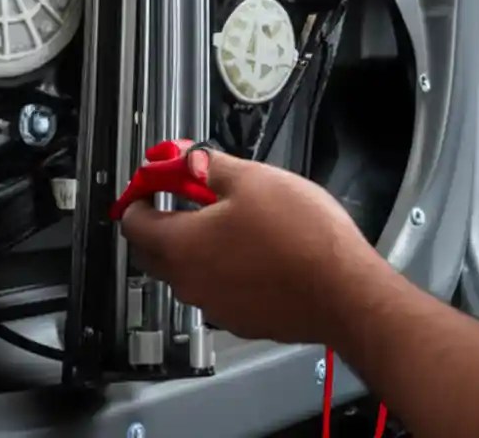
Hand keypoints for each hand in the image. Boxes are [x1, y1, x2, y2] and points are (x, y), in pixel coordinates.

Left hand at [120, 148, 383, 343]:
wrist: (345, 292)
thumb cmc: (300, 236)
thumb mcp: (253, 180)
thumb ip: (210, 167)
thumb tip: (188, 158)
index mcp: (181, 245)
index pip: (133, 223)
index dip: (140, 196)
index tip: (155, 181)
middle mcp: (188, 282)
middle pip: (152, 253)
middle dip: (160, 223)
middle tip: (185, 198)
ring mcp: (213, 307)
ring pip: (186, 273)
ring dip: (193, 248)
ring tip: (227, 222)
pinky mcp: (241, 321)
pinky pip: (216, 292)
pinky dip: (221, 271)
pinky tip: (251, 253)